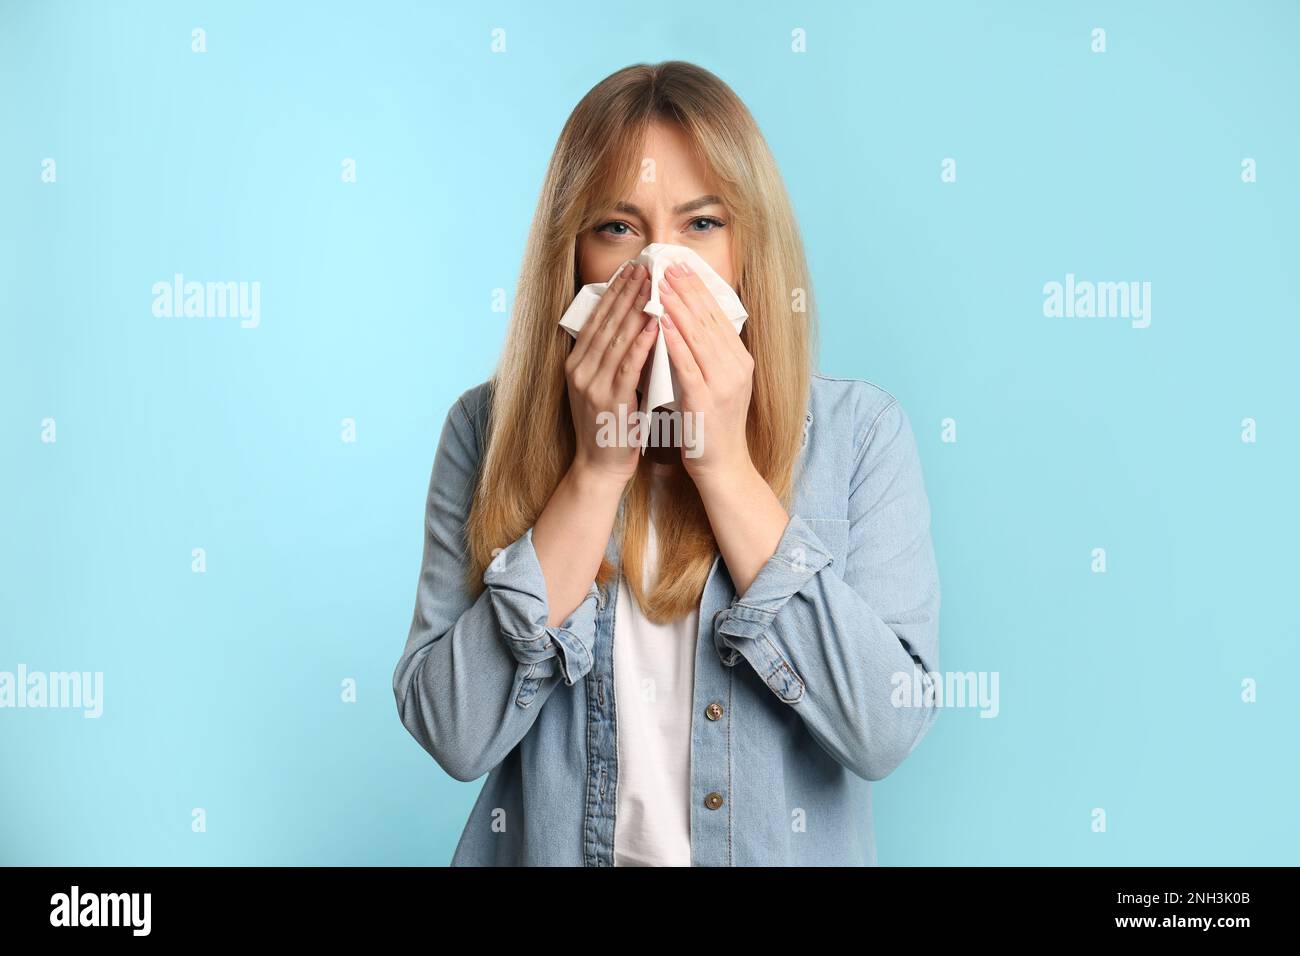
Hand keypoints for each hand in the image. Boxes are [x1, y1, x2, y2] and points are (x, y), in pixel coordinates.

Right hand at [564, 262, 656, 485]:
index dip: (614, 292)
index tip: (632, 269)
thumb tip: (632, 326)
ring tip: (654, 284)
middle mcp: (580, 370)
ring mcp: (592, 385)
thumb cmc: (611, 426)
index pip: (597, 319)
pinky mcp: (610, 400)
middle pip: (606, 322)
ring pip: (617, 338)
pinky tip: (656, 323)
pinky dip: (642, 341)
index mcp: (577, 363)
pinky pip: (628, 364)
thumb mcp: (603, 386)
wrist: (601, 467)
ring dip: (637, 308)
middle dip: (627, 292)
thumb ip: (611, 359)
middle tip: (646, 266)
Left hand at [658, 260, 755, 485]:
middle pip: (709, 319)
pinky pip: (686, 363)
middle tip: (667, 264)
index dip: (698, 289)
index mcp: (739, 360)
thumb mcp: (717, 384)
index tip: (680, 266)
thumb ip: (709, 356)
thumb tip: (691, 324)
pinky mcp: (705, 399)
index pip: (717, 316)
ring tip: (659, 284)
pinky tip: (660, 321)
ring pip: (698, 336)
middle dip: (686, 289)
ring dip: (677, 307)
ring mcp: (722, 383)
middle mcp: (735, 367)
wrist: (722, 466)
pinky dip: (674, 339)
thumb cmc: (711, 426)